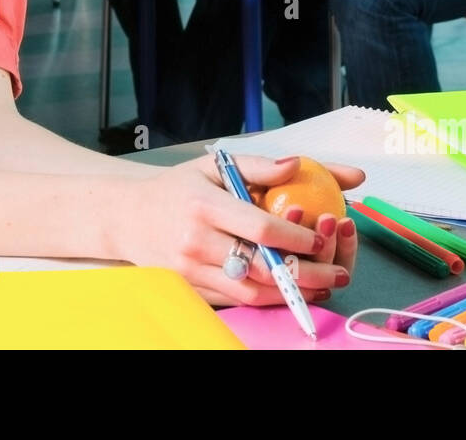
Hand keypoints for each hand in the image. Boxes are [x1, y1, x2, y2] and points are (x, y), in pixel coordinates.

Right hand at [117, 154, 363, 306]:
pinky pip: (235, 301)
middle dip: (305, 272)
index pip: (259, 228)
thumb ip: (259, 166)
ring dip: (291, 293)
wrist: (129, 216)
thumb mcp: (214, 166)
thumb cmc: (178, 188)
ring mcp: (190, 270)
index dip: (296, 236)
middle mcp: (196, 241)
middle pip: (260, 266)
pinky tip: (290, 292)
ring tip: (322, 286)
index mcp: (205, 205)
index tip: (322, 235)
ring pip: (250, 291)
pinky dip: (267, 300)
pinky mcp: (190, 289)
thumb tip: (299, 165)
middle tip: (336, 272)